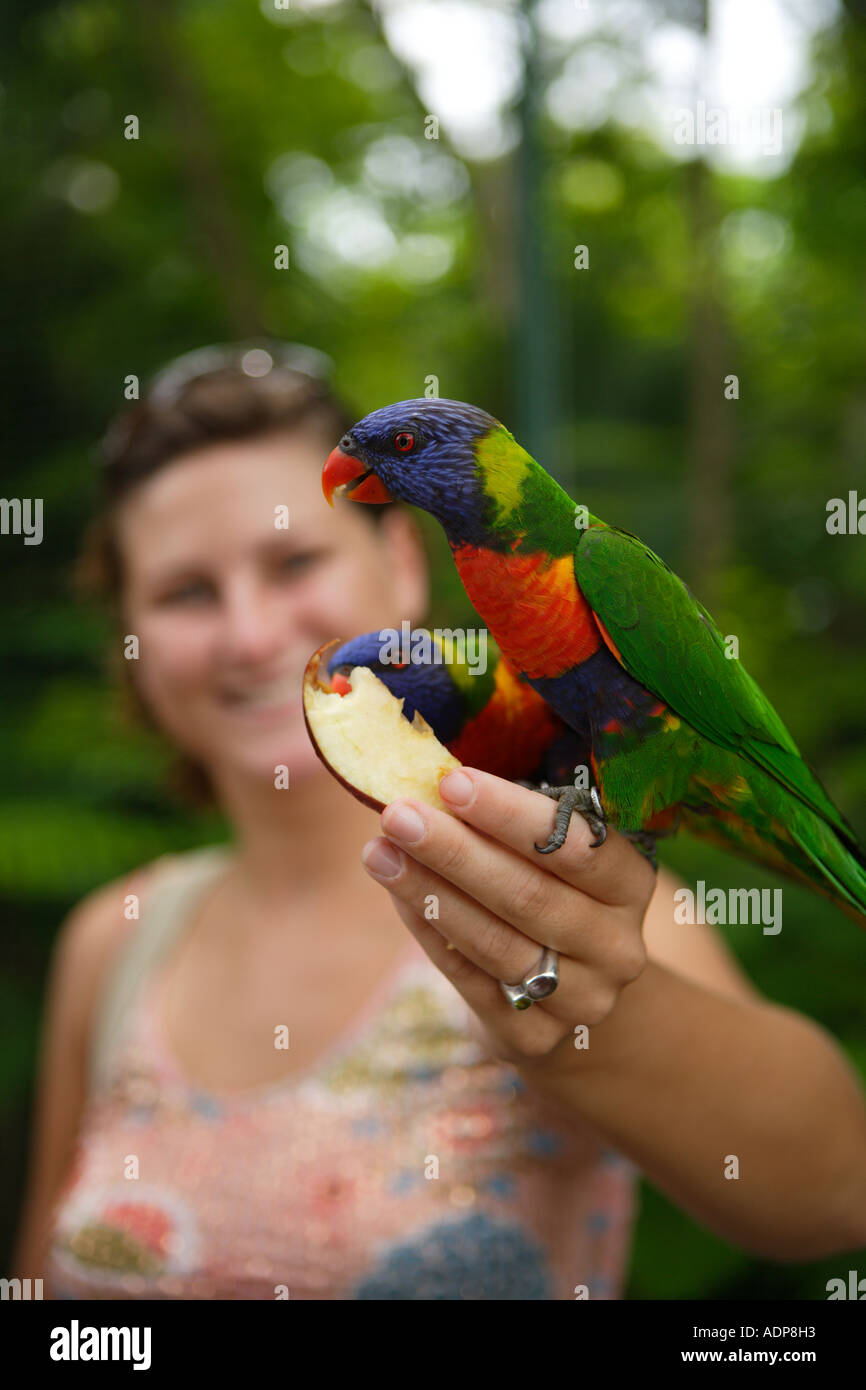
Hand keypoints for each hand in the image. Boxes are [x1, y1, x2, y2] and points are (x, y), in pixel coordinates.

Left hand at [359, 767, 654, 1069]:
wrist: (572, 993)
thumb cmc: (551, 890)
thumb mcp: (554, 853)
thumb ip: (510, 820)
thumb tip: (430, 775)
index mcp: (631, 884)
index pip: (578, 847)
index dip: (511, 816)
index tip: (451, 782)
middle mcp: (617, 946)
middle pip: (530, 897)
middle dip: (456, 852)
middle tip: (397, 814)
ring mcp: (582, 999)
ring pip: (496, 944)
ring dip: (430, 893)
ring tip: (379, 853)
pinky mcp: (536, 1039)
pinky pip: (471, 982)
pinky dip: (429, 934)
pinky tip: (397, 894)